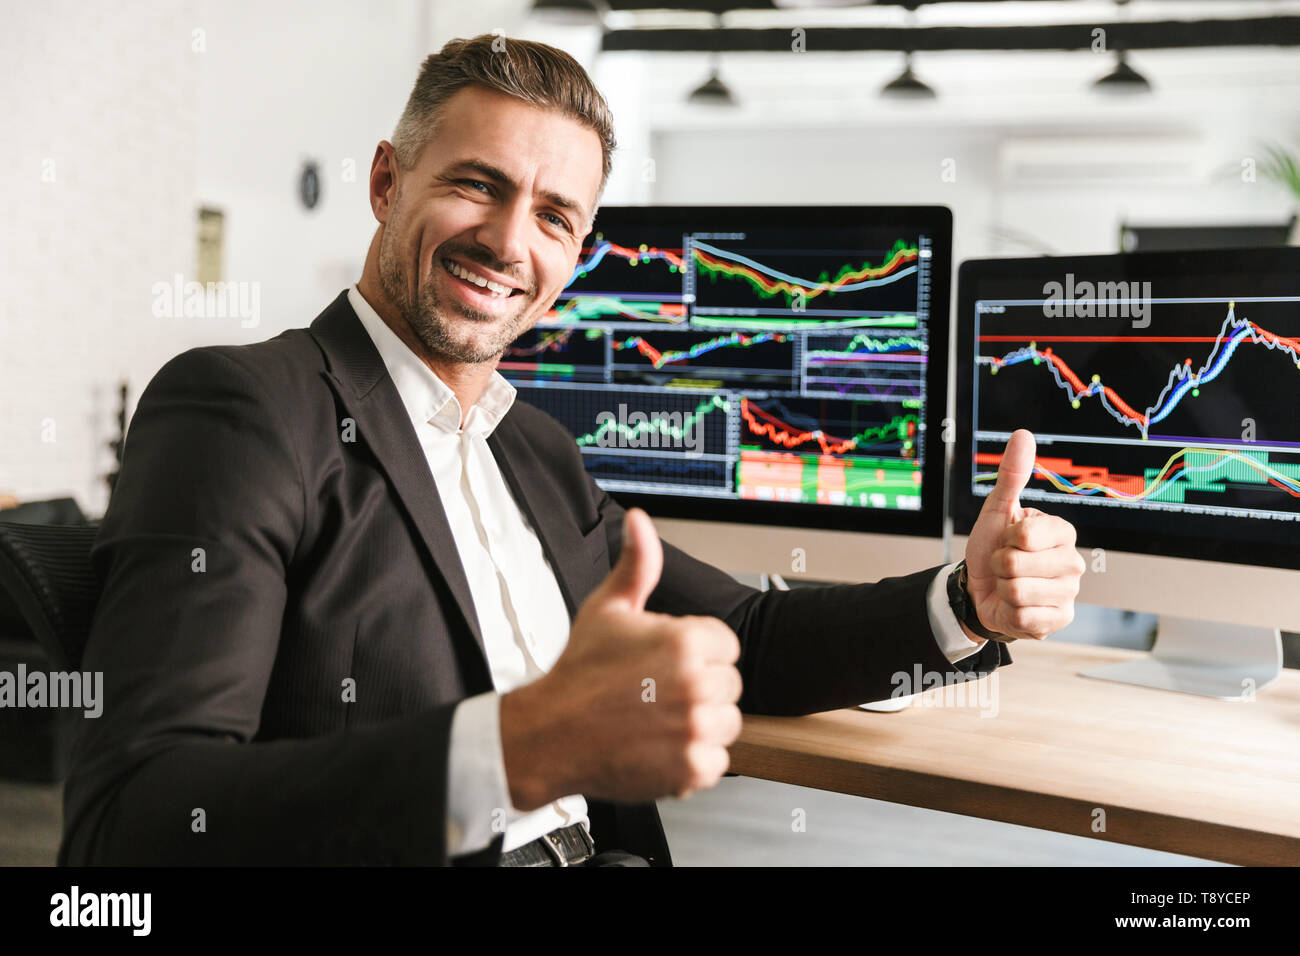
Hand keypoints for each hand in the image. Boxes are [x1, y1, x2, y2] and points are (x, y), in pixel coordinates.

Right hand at [500, 507, 742, 808]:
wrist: (548, 735)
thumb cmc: (577, 674)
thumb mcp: (607, 608)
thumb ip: (637, 564)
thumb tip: (640, 522)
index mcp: (684, 641)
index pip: (725, 645)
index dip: (697, 652)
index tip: (666, 664)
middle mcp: (696, 684)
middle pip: (729, 684)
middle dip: (700, 687)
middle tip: (658, 693)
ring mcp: (695, 729)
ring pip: (727, 722)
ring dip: (701, 724)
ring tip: (659, 720)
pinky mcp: (691, 768)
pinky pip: (717, 760)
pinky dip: (693, 759)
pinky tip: (660, 746)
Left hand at [963, 429, 1084, 640]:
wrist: (981, 591)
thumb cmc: (993, 548)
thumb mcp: (997, 511)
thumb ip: (1012, 475)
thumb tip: (1023, 434)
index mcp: (1061, 532)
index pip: (1025, 535)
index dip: (1005, 539)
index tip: (1008, 540)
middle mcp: (1072, 562)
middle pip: (1016, 565)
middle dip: (1000, 566)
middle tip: (1005, 566)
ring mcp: (1069, 593)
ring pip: (1018, 592)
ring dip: (1003, 589)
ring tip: (1010, 585)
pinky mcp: (1060, 620)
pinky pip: (1025, 617)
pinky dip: (1011, 612)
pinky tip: (1017, 607)